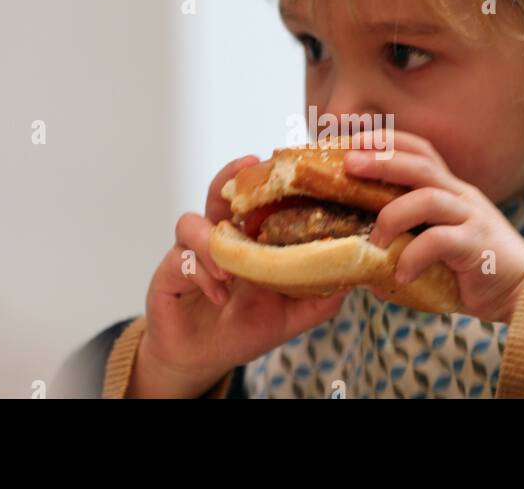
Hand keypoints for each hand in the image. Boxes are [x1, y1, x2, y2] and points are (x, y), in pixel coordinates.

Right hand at [128, 155, 350, 397]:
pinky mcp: (169, 271)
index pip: (258, 202)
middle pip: (220, 192)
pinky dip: (200, 274)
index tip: (286, 165)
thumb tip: (355, 277)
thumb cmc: (244, 328)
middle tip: (248, 164)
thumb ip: (320, 298)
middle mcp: (220, 237)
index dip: (269, 182)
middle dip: (231, 175)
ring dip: (212, 241)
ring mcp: (191, 252)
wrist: (202, 358)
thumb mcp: (292, 316)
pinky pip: (179, 260)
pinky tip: (218, 294)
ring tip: (230, 271)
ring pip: (192, 222)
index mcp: (250, 240)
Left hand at [343, 130, 523, 323]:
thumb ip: (404, 242)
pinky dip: (414, 256)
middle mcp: (461, 196)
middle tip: (349, 164)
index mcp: (450, 190)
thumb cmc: (471, 269)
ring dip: (393, 215)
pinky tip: (401, 274)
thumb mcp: (435, 246)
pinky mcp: (478, 245)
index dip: (388, 141)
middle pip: (421, 166)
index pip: (421, 152)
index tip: (353, 140)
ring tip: (375, 240)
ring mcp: (472, 218)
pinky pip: (440, 240)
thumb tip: (361, 259)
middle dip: (383, 160)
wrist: (522, 291)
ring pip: (429, 198)